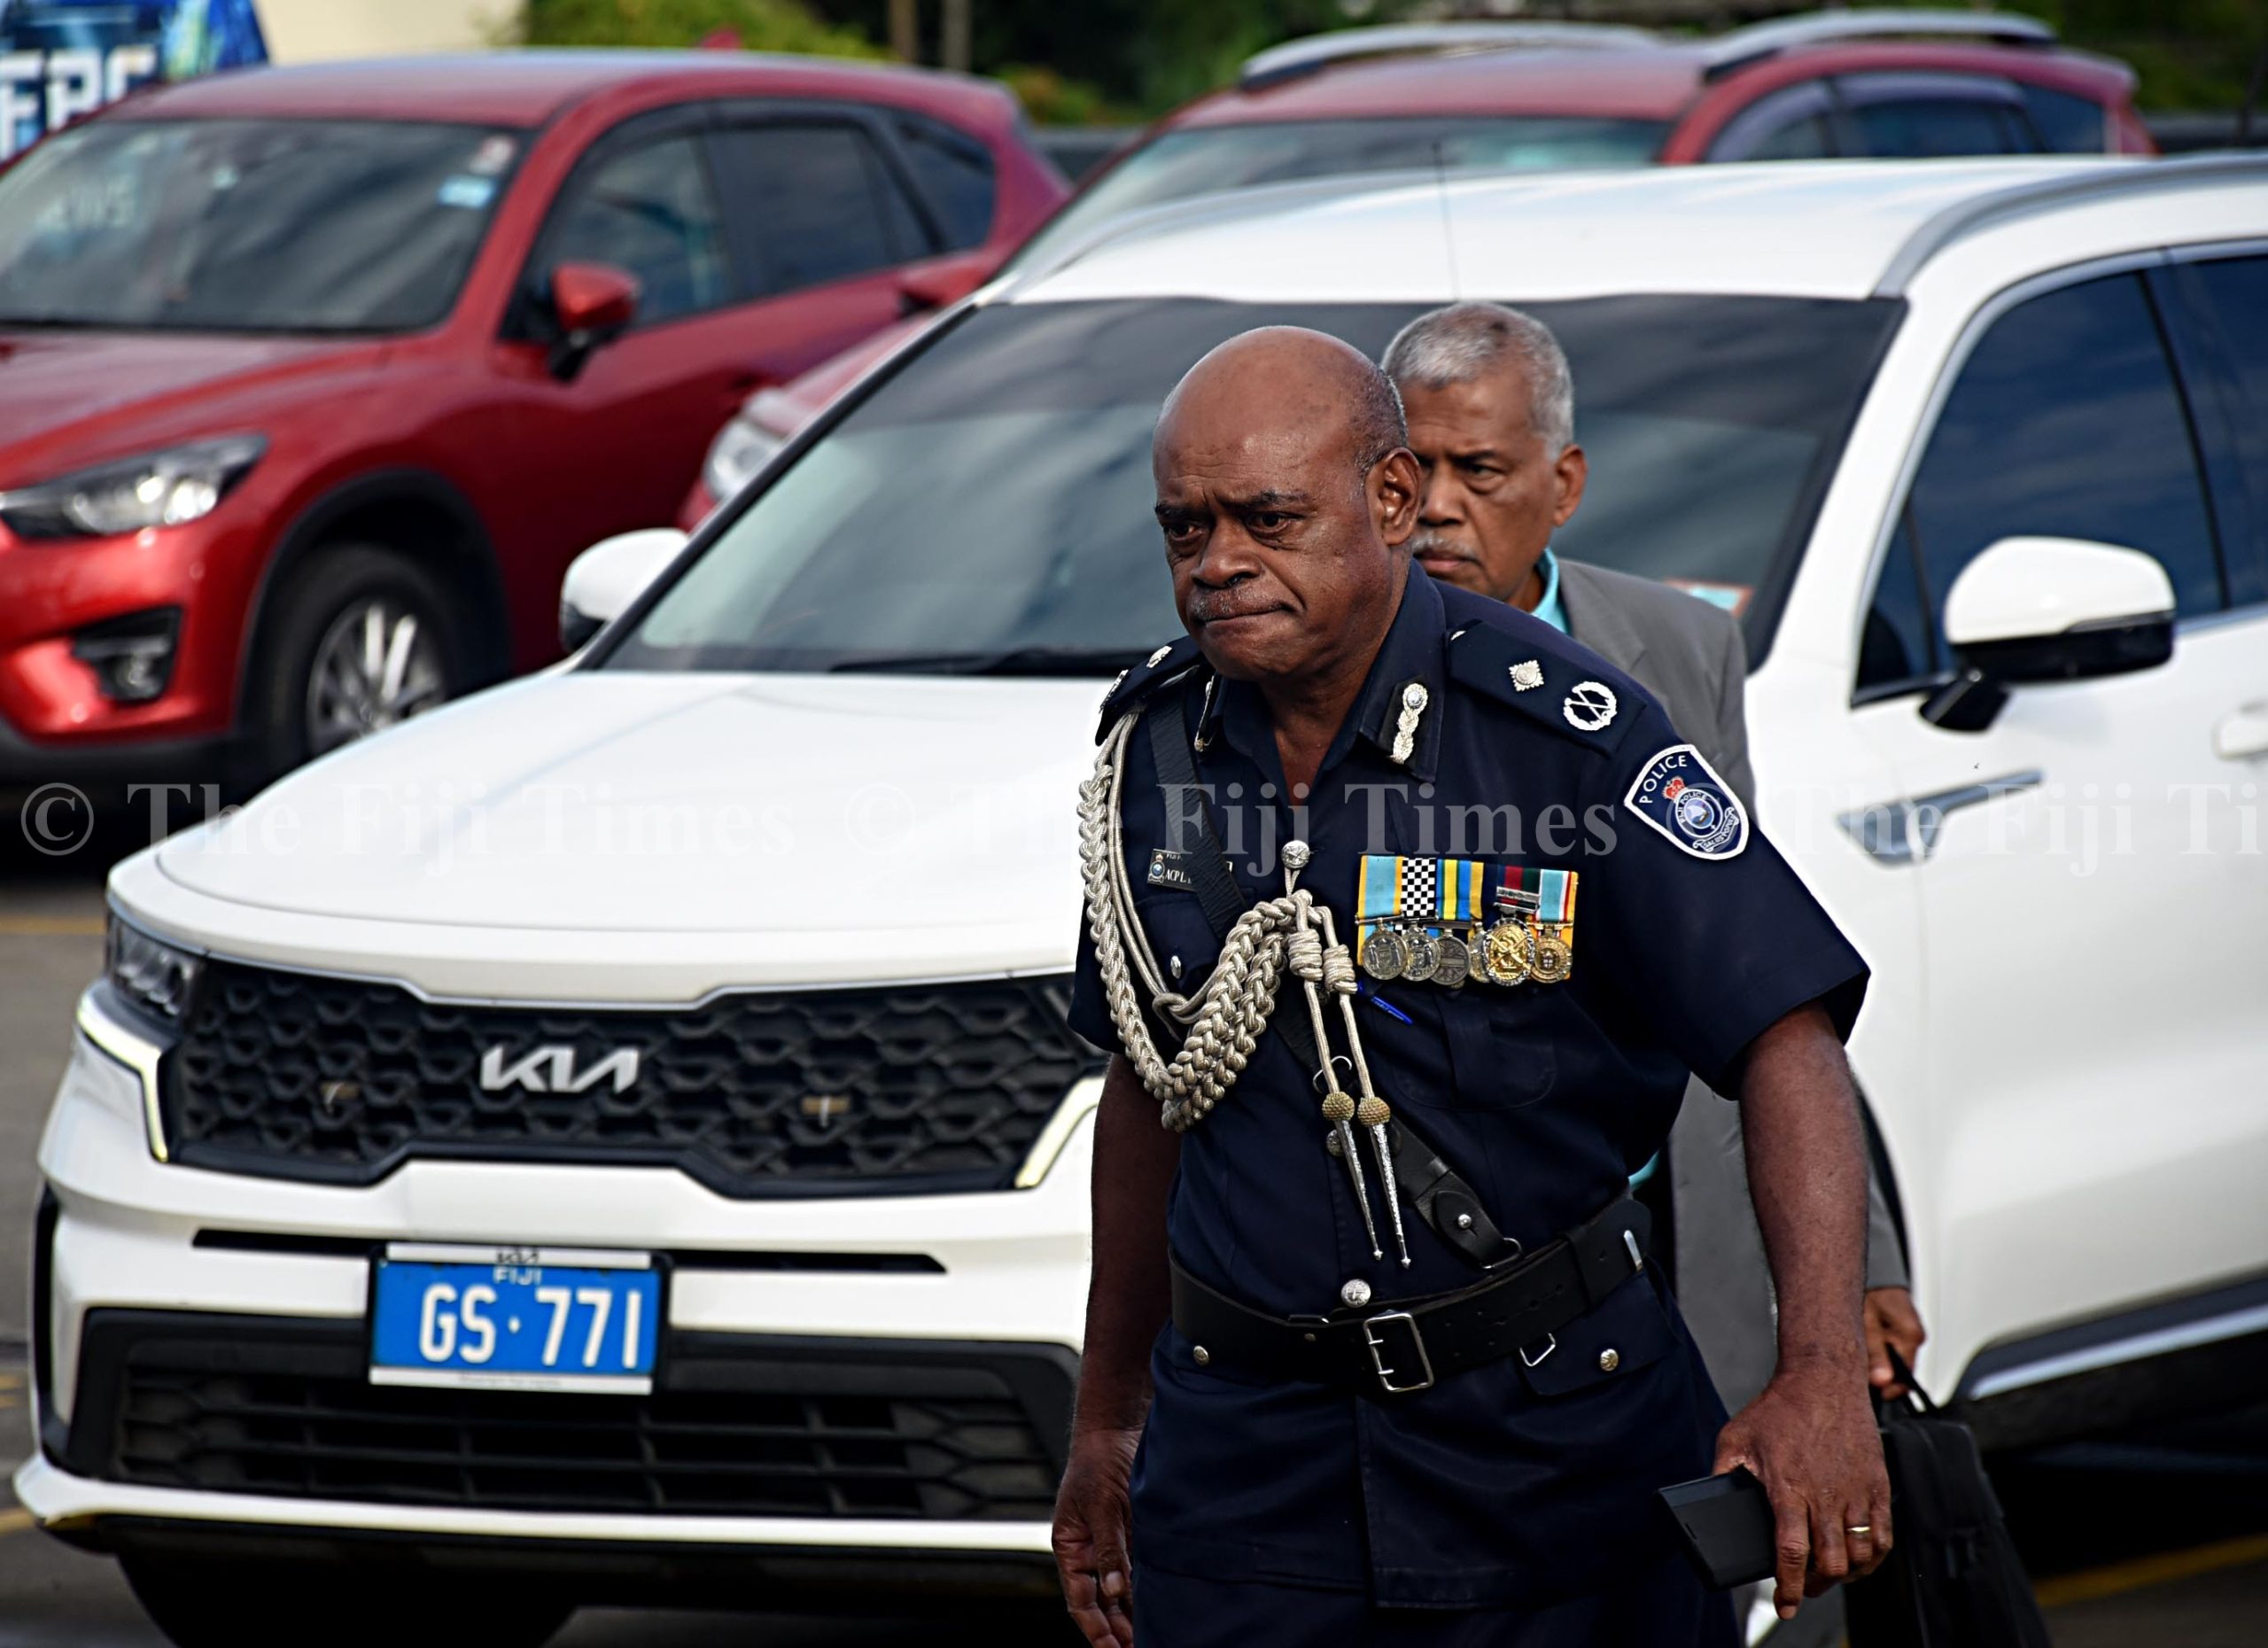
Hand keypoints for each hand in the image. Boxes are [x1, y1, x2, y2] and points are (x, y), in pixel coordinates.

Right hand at [1053, 1424, 1141, 1646]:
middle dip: (1117, 1630)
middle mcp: (1090, 1552)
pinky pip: (1140, 1570)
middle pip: (1101, 1603)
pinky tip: (1163, 1607)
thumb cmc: (1098, 1463)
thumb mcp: (1102, 1506)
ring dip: (1134, 1614)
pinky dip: (1148, 1590)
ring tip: (1153, 1637)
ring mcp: (1113, 1545)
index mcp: (1070, 1548)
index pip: (1080, 1601)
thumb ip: (1109, 1550)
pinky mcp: (1135, 1536)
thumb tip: (1114, 1591)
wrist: (1119, 1429)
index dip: (1094, 1629)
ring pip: (1122, 1591)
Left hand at [1715, 1358, 1891, 1620]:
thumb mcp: (1735, 1438)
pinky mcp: (1878, 1486)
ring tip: (1828, 1575)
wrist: (1822, 1379)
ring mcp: (1855, 1492)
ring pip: (1858, 1556)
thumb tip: (1712, 1500)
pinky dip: (1874, 1558)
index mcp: (1789, 1488)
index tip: (1785, 1606)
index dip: (1790, 1587)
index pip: (1792, 1553)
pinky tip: (1859, 1561)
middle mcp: (1826, 1495)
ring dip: (1844, 1575)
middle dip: (1816, 1586)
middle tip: (1804, 1588)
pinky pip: (1884, 1537)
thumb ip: (1722, 1473)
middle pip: (1829, 1563)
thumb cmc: (1779, 1408)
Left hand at [1864, 1287, 1925, 1396]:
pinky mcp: (1901, 1329)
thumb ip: (1874, 1352)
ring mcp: (1909, 1332)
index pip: (1905, 1376)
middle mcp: (1914, 1335)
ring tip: (1856, 1349)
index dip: (1887, 1388)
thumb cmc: (1867, 1289)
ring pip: (1893, 1360)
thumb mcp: (1865, 1321)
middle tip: (1855, 1368)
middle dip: (1878, 1375)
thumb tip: (1883, 1382)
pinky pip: (1890, 1349)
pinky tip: (1862, 1342)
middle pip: (1899, 1370)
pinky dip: (1876, 1351)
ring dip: (1875, 1362)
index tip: (1870, 1391)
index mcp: (1911, 1335)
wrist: (1870, 1268)